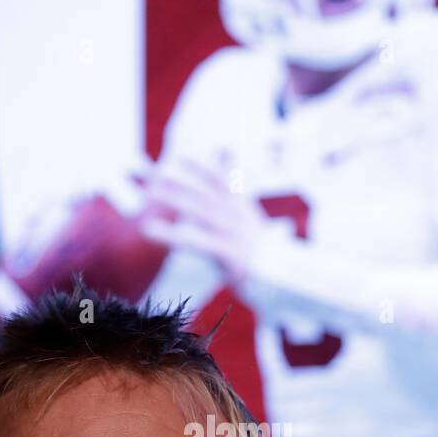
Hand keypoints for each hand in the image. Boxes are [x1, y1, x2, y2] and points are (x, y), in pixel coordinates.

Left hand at [133, 156, 267, 286]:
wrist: (289, 279)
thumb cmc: (265, 256)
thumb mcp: (253, 227)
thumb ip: (237, 210)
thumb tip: (232, 196)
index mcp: (242, 208)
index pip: (221, 181)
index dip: (201, 167)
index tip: (180, 156)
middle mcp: (237, 216)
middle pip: (202, 193)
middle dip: (176, 181)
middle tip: (150, 172)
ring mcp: (234, 232)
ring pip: (199, 210)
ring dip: (173, 199)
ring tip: (148, 193)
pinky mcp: (229, 253)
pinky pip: (195, 240)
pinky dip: (170, 234)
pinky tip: (149, 229)